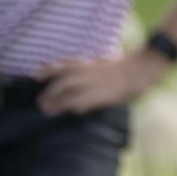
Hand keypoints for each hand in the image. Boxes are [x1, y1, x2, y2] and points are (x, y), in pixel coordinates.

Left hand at [36, 51, 166, 115]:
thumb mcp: (103, 62)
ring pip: (70, 94)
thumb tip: (75, 74)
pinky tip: (72, 112)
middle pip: (62, 82)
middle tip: (40, 103)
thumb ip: (89, 68)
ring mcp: (95, 84)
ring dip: (57, 103)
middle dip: (49, 92)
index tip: (34, 76)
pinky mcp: (103, 95)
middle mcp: (89, 72)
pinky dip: (76, 107)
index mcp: (89, 63)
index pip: (63, 65)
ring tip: (48, 111)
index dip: (47, 70)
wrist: (143, 67)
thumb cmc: (124, 66)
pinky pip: (85, 103)